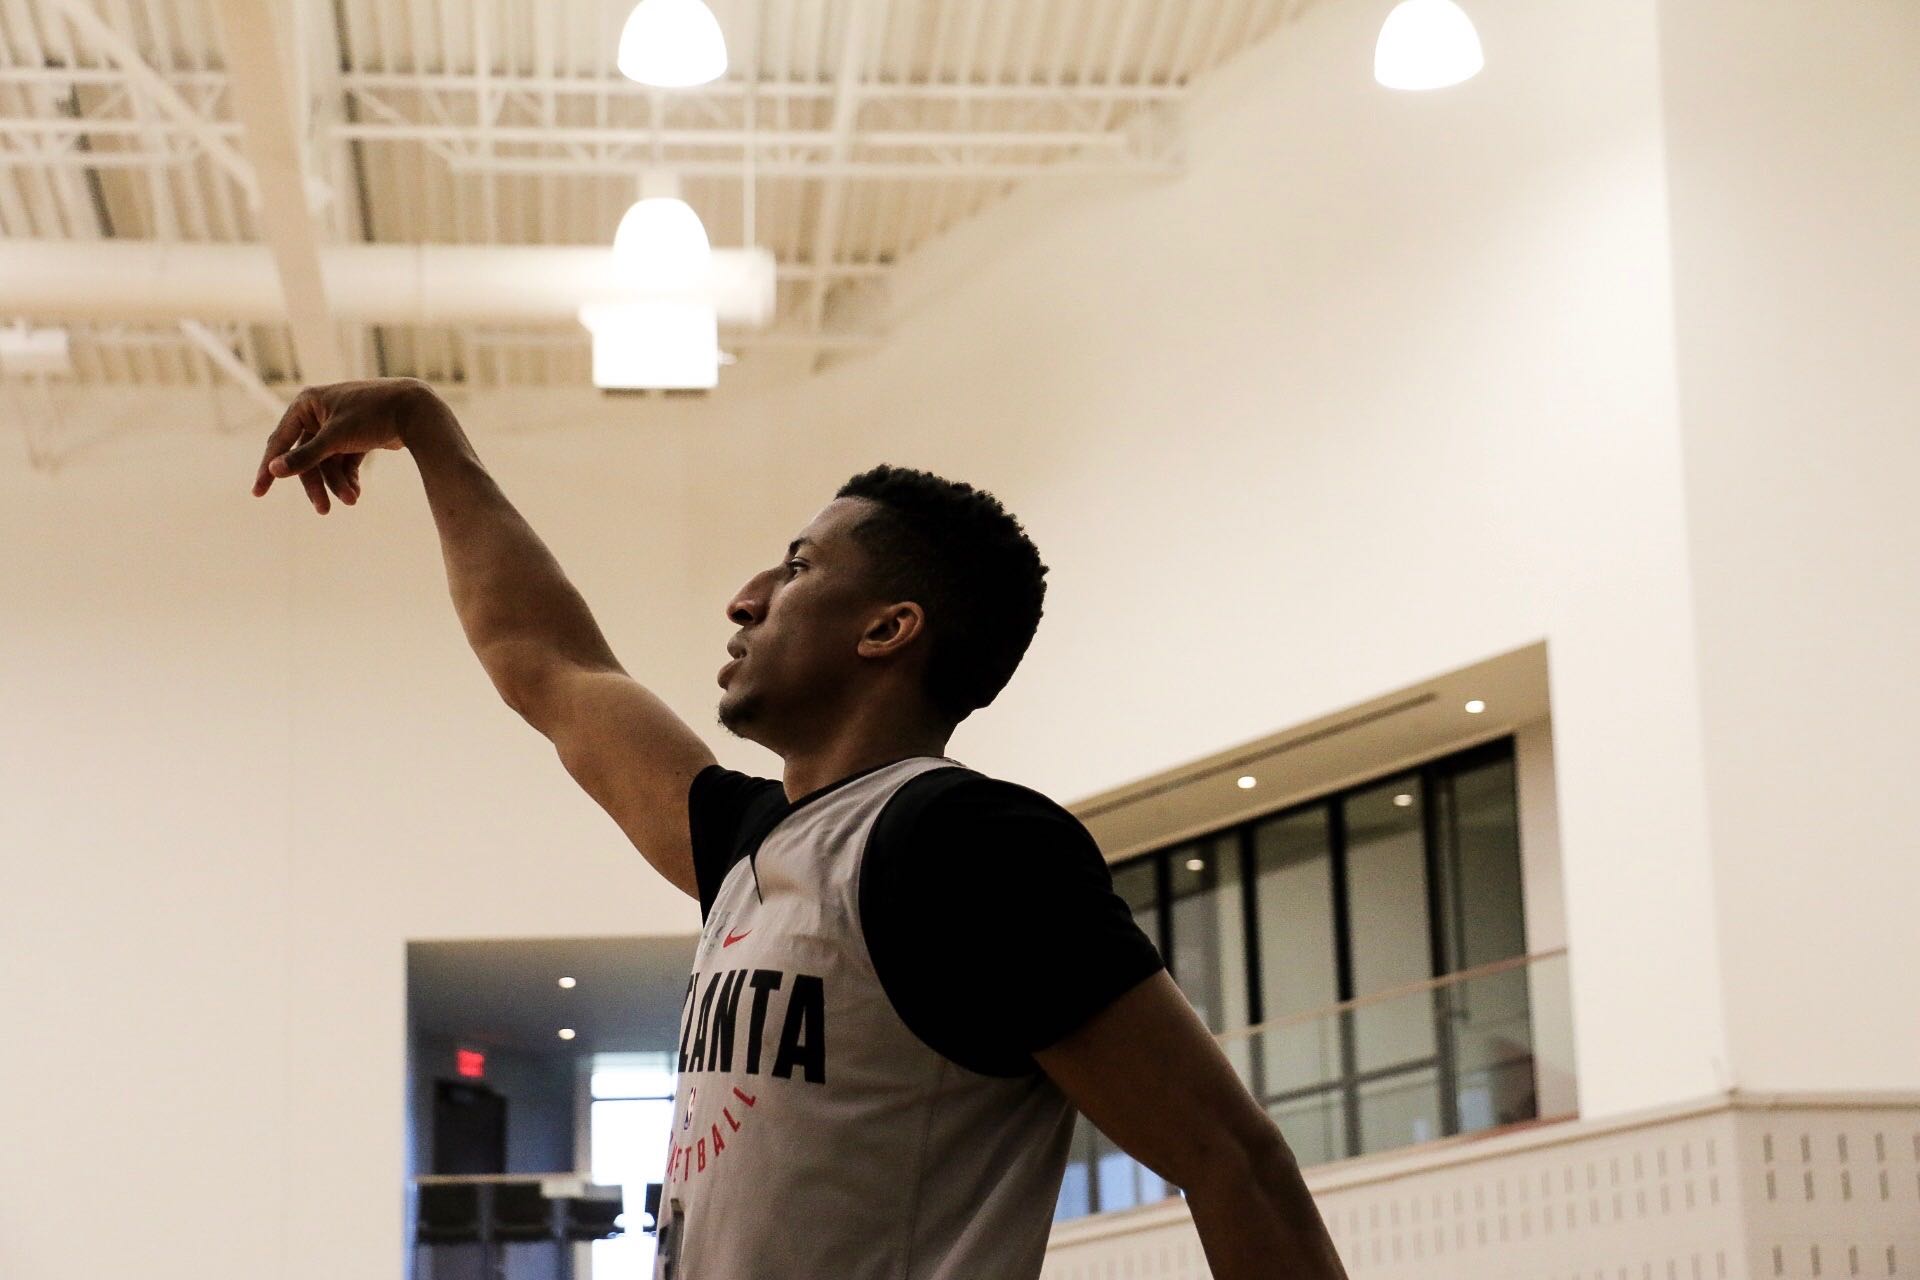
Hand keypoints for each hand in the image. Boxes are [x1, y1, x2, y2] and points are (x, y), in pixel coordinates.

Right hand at [250, 378, 437, 513]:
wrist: (416, 410)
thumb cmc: (373, 415)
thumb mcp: (336, 437)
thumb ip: (306, 456)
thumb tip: (274, 470)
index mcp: (306, 404)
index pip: (280, 441)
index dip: (269, 468)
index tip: (258, 492)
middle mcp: (319, 413)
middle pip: (307, 457)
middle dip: (318, 483)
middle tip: (323, 510)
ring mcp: (338, 426)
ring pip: (328, 462)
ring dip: (338, 483)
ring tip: (353, 500)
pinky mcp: (356, 437)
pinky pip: (344, 462)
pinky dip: (349, 478)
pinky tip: (356, 493)